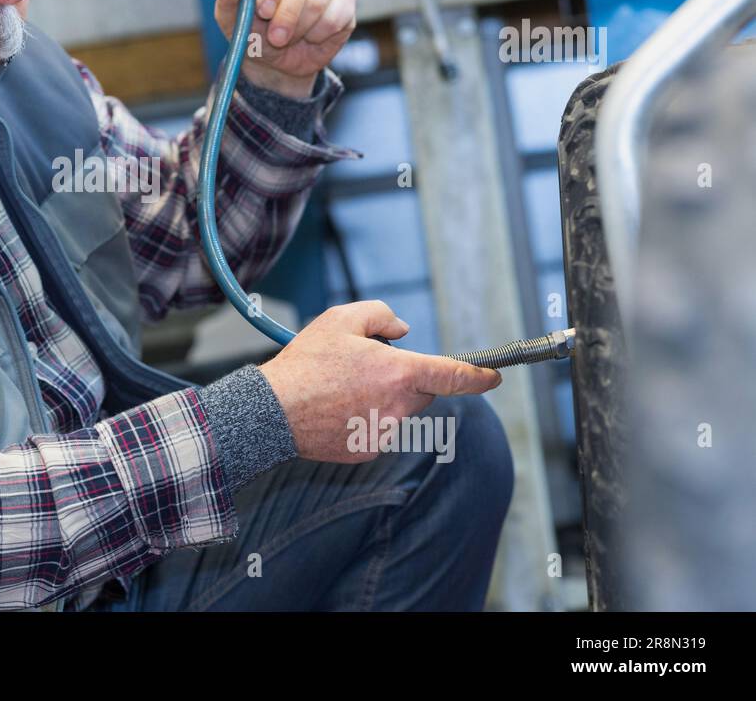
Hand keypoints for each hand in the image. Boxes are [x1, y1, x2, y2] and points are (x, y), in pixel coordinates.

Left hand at [214, 0, 356, 96]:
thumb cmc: (252, 33)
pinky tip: (309, 37)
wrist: (277, 61)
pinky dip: (318, 34)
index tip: (263, 11)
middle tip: (275, 37)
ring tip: (287, 38)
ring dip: (300, 27)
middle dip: (287, 12)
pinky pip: (337, 15)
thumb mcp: (232, 18)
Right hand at [258, 301, 501, 463]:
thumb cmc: (306, 363)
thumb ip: (381, 316)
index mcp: (399, 373)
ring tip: (340, 389)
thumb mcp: (341, 319)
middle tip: (367, 367)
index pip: (452, 375)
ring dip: (382, 399)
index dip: (477, 376)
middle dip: (406, 379)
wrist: (273, 411)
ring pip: (398, 411)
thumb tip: (402, 331)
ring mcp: (384, 432)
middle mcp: (398, 407)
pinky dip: (364, 418)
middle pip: (421, 391)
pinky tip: (334, 409)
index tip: (493, 377)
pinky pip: (377, 429)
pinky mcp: (367, 450)